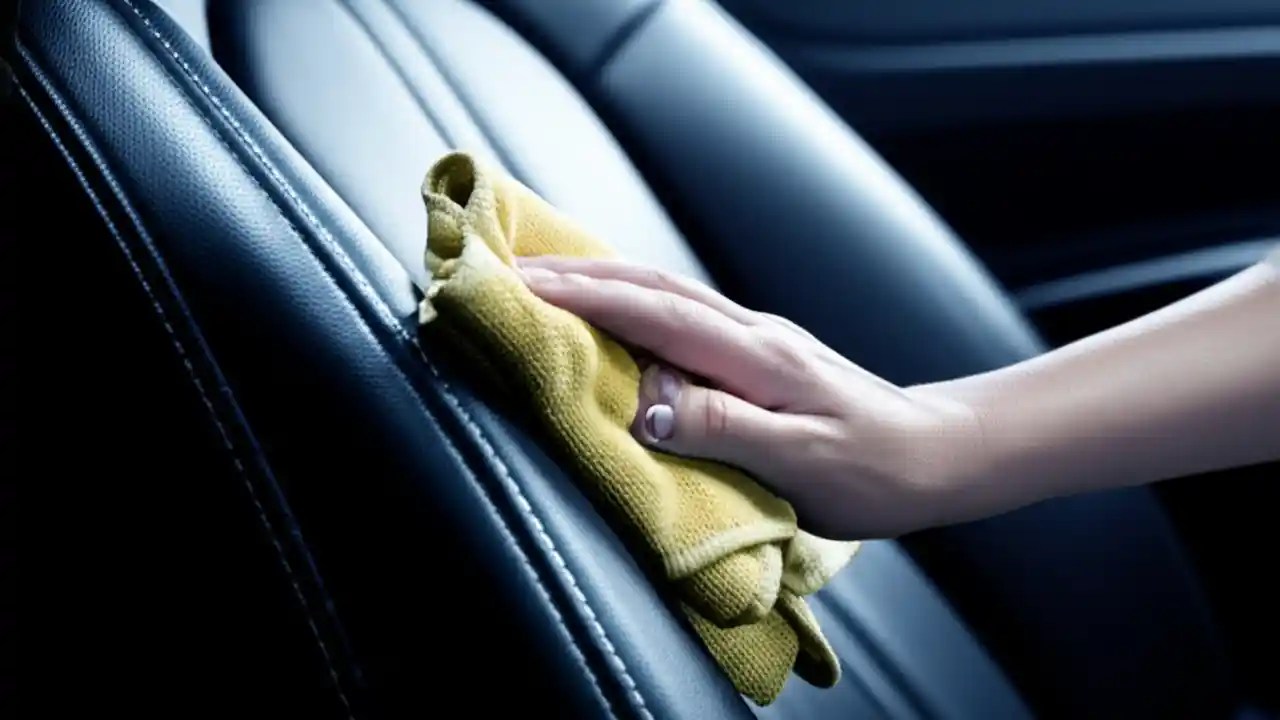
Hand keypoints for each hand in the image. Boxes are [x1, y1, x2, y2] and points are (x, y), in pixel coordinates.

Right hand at [518, 256, 987, 539]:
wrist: (936, 453)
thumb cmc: (874, 469)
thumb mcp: (801, 462)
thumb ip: (723, 428)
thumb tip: (647, 403)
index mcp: (756, 356)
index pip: (656, 313)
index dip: (586, 296)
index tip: (523, 284)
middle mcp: (751, 332)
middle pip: (654, 284)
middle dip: (580, 272)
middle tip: (511, 267)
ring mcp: (756, 337)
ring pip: (667, 289)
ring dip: (603, 277)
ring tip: (545, 275)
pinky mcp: (759, 352)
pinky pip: (683, 311)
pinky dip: (636, 298)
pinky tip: (617, 305)